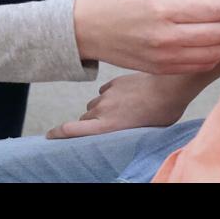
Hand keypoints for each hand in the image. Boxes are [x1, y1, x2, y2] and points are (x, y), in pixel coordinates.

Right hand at [45, 72, 208, 139]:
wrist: (170, 85)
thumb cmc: (162, 112)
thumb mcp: (142, 132)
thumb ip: (122, 133)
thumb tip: (118, 133)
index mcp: (106, 126)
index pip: (71, 130)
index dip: (57, 134)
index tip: (49, 136)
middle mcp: (101, 110)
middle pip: (84, 120)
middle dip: (90, 125)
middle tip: (106, 126)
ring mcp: (106, 94)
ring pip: (94, 106)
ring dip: (101, 110)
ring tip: (121, 111)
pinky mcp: (113, 82)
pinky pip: (104, 92)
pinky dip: (110, 96)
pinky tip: (126, 97)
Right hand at [72, 0, 219, 74]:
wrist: (88, 30)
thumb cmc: (120, 6)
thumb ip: (189, 3)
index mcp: (165, 10)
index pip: (218, 10)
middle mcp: (167, 36)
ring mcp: (165, 57)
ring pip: (216, 52)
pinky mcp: (162, 69)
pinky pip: (200, 65)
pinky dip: (214, 55)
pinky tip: (213, 43)